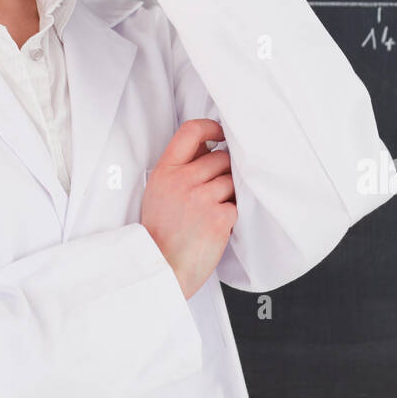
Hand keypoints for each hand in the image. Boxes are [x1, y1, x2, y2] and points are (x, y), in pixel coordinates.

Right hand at [140, 118, 236, 299]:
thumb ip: (179, 170)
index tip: (221, 133)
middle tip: (217, 192)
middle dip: (225, 172)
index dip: (211, 127)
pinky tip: (218, 227)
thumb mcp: (158, 193)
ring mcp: (201, 198)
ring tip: (215, 212)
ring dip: (231, 195)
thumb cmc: (161, 236)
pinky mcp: (219, 217)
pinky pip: (237, 205)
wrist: (161, 270)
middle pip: (221, 157)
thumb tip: (209, 147)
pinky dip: (232, 216)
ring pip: (232, 181)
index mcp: (165, 172)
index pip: (190, 131)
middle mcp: (182, 180)